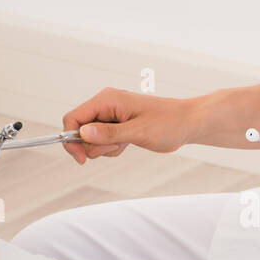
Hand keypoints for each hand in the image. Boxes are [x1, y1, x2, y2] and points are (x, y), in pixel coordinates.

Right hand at [61, 87, 194, 162]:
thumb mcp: (137, 131)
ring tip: (126, 143)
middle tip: (116, 146)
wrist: (187, 123)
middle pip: (80, 130)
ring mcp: (111, 115)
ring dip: (104, 148)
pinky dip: (112, 148)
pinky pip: (103, 141)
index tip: (81, 159)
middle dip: (93, 145)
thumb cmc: (167, 122)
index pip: (74, 118)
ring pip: (91, 138)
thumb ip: (108, 133)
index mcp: (107, 100)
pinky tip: (129, 143)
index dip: (71, 139)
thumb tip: (82, 133)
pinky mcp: (117, 125)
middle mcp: (105, 105)